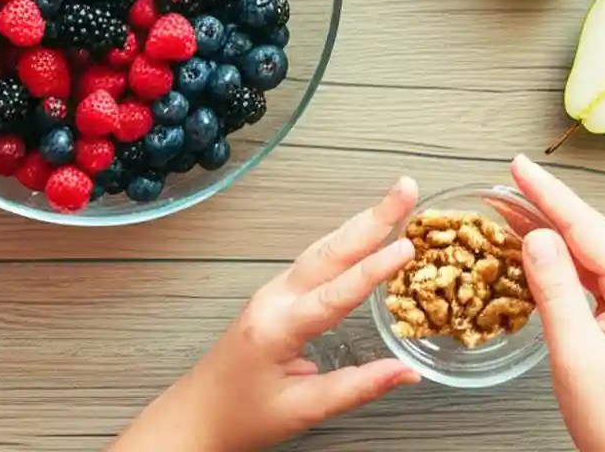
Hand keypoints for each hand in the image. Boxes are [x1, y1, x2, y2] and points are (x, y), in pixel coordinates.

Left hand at [111, 179, 422, 451]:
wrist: (198, 416)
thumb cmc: (241, 415)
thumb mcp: (303, 409)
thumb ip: (357, 388)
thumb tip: (406, 373)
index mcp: (278, 327)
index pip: (334, 294)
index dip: (373, 269)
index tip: (405, 247)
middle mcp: (274, 300)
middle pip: (328, 252)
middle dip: (371, 218)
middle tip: (405, 189)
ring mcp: (272, 293)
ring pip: (321, 250)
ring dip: (359, 224)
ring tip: (394, 200)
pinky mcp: (276, 296)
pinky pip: (314, 260)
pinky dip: (344, 242)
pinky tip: (363, 232)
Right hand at [511, 155, 604, 451]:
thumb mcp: (577, 355)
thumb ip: (555, 291)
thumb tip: (535, 237)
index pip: (587, 227)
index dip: (548, 194)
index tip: (519, 166)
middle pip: (590, 232)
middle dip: (546, 204)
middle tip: (507, 179)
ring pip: (590, 252)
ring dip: (551, 229)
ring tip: (512, 207)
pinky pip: (592, 276)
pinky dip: (561, 259)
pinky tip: (539, 252)